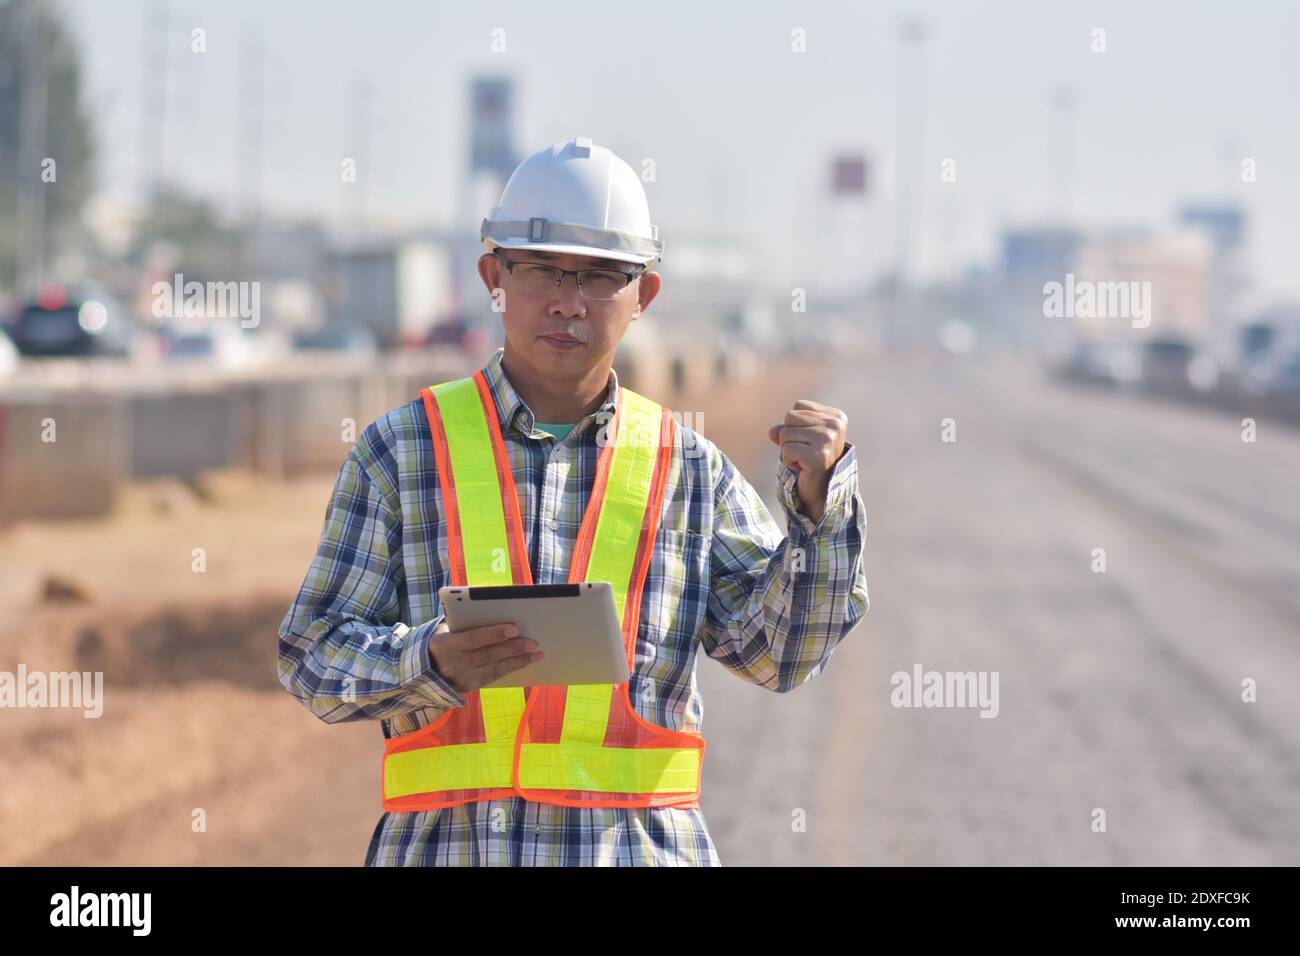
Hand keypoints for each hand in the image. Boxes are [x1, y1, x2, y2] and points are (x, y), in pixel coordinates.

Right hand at [428, 619, 543, 694]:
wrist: (423, 670)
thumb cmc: (440, 640)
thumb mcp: (444, 629)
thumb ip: (464, 622)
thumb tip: (494, 609)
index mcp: (445, 645)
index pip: (473, 639)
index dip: (494, 634)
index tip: (514, 628)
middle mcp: (453, 664)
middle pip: (488, 655)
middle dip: (514, 649)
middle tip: (534, 642)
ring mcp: (462, 678)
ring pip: (495, 668)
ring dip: (519, 661)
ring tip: (537, 654)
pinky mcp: (470, 687)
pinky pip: (495, 677)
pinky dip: (512, 668)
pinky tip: (525, 662)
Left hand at [768, 399, 848, 522]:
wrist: (821, 491)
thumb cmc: (810, 461)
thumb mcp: (799, 438)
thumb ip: (784, 428)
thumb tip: (771, 431)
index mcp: (836, 417)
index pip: (799, 406)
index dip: (796, 425)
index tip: (809, 441)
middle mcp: (835, 425)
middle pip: (790, 417)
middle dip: (789, 437)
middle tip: (804, 452)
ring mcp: (828, 440)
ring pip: (785, 434)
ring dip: (788, 450)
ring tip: (803, 460)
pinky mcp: (818, 456)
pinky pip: (786, 449)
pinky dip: (788, 461)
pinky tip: (802, 468)